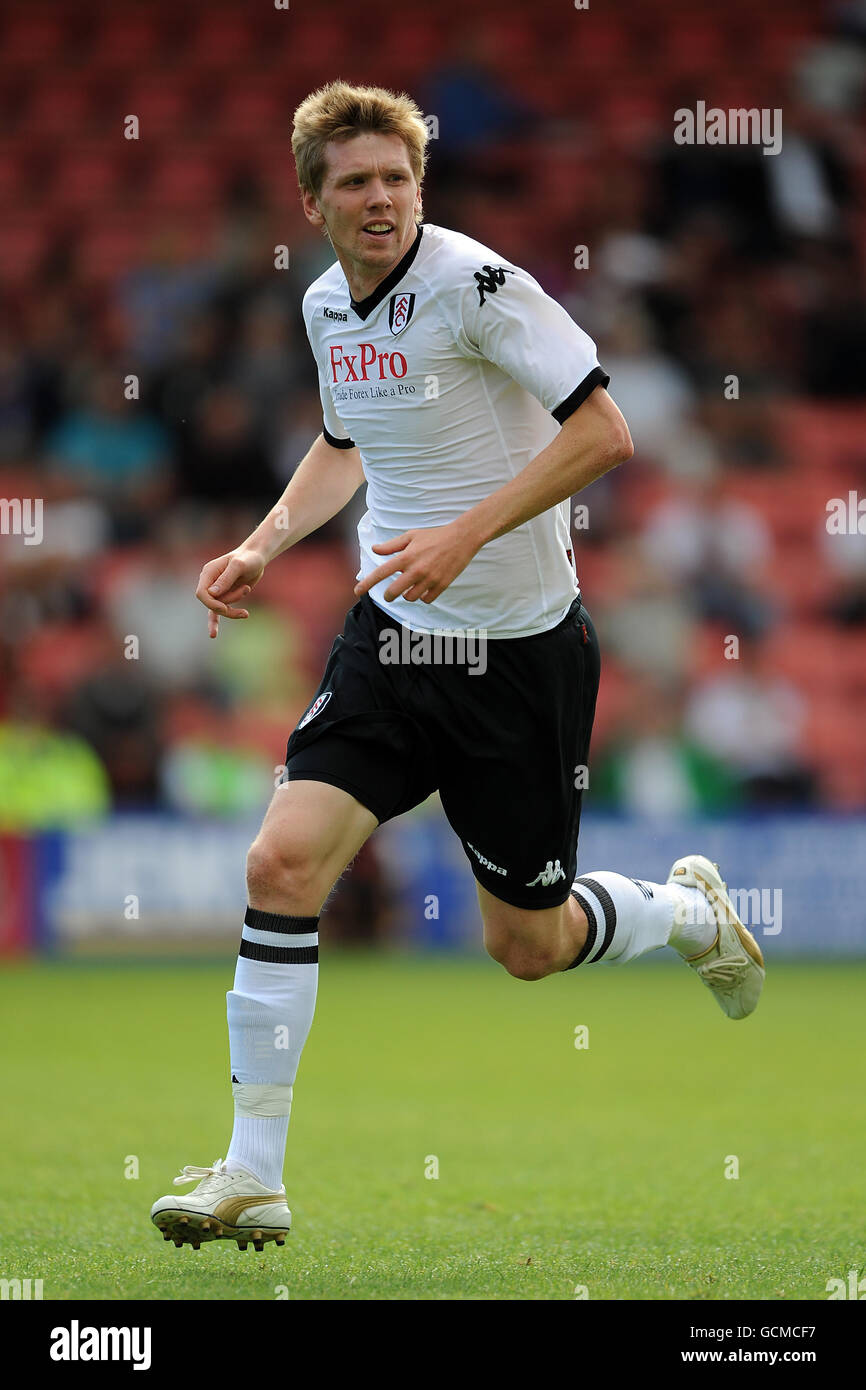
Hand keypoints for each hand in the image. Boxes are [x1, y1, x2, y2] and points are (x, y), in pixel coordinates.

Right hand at [195, 546, 266, 637]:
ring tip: (247, 589)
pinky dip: (217, 622)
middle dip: (227, 606)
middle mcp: (209, 582)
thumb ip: (225, 578)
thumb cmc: (248, 559)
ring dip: (234, 607)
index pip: (201, 593)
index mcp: (208, 573)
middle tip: (244, 600)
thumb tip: (212, 594)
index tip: (225, 607)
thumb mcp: (239, 566)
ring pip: (219, 609)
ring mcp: (216, 591)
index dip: (211, 603)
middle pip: (211, 604)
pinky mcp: (225, 597)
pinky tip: (213, 635)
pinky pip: (218, 612)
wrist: (257, 558)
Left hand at [353, 522, 477, 603]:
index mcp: (406, 557)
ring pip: (410, 597)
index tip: (357, 591)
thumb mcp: (411, 536)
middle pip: (394, 592)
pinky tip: (425, 588)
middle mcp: (416, 570)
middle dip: (388, 595)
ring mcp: (429, 579)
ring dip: (407, 595)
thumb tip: (375, 549)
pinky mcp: (441, 585)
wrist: (462, 538)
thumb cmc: (434, 536)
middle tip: (389, 594)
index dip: (367, 583)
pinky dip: (423, 596)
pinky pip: (426, 599)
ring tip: (411, 586)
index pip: (381, 573)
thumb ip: (392, 545)